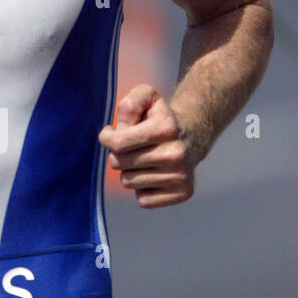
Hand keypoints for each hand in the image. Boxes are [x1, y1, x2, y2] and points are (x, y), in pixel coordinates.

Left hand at [98, 84, 195, 207]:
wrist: (191, 137)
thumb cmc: (160, 118)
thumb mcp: (147, 97)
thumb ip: (130, 104)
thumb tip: (120, 129)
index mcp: (166, 128)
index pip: (118, 143)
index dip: (106, 138)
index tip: (110, 134)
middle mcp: (176, 153)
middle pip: (119, 163)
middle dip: (118, 154)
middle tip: (130, 147)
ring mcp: (181, 176)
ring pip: (128, 182)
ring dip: (130, 171)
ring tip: (144, 160)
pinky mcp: (183, 193)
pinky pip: (143, 200)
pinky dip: (143, 189)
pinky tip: (154, 174)